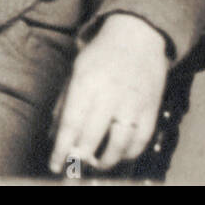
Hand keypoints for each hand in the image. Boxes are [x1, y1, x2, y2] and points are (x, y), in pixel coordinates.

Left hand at [48, 13, 170, 173]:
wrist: (138, 37)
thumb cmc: (101, 56)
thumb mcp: (75, 71)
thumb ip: (64, 103)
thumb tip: (54, 135)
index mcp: (86, 83)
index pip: (71, 123)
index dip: (61, 148)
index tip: (54, 165)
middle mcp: (110, 95)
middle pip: (93, 136)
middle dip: (80, 158)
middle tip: (73, 167)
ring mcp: (133, 103)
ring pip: (120, 144)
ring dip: (106, 160)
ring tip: (94, 163)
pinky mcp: (151, 109)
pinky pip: (140, 140)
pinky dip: (129, 154)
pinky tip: (118, 155)